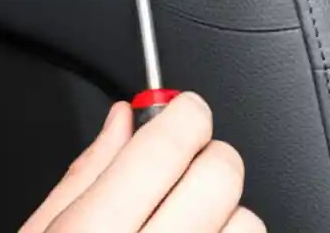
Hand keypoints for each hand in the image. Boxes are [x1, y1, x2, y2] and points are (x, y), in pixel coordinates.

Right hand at [21, 93, 263, 232]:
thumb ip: (81, 177)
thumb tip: (122, 119)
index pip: (167, 146)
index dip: (183, 111)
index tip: (184, 107)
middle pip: (219, 175)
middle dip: (206, 154)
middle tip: (185, 160)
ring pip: (248, 221)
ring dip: (224, 211)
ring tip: (189, 220)